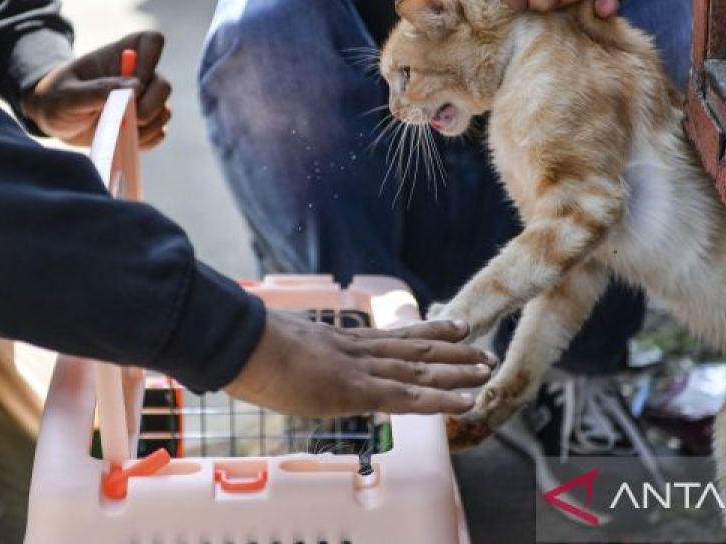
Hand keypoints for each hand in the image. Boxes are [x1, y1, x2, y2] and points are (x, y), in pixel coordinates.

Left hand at [21, 31, 172, 148]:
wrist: (53, 121)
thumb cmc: (55, 98)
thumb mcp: (67, 95)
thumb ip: (97, 90)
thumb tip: (136, 87)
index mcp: (121, 54)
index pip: (153, 42)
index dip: (150, 60)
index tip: (134, 82)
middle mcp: (138, 75)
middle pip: (164, 85)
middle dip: (151, 105)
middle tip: (130, 118)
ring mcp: (143, 101)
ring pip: (164, 112)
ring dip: (146, 127)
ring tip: (118, 132)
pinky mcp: (142, 125)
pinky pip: (158, 133)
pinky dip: (144, 141)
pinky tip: (123, 140)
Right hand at [224, 310, 497, 416]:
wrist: (239, 342)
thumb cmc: (245, 347)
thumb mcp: (275, 349)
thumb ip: (290, 357)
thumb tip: (276, 365)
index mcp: (340, 341)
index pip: (391, 336)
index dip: (425, 331)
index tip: (452, 325)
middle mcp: (357, 350)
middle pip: (413, 348)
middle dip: (450, 349)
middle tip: (482, 348)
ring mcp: (359, 368)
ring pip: (419, 369)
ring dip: (457, 370)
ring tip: (486, 368)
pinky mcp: (357, 390)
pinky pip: (408, 397)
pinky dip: (441, 400)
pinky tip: (466, 401)